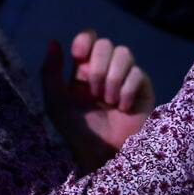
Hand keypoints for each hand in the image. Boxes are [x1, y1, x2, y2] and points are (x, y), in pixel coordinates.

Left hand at [42, 31, 154, 169]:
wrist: (103, 155)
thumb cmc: (77, 132)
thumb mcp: (56, 102)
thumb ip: (50, 72)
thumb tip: (53, 41)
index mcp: (84, 70)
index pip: (89, 39)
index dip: (85, 40)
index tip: (78, 55)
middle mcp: (106, 70)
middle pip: (106, 44)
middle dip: (98, 65)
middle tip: (93, 91)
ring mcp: (126, 78)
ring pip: (125, 53)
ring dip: (113, 77)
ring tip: (108, 101)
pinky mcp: (143, 88)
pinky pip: (138, 73)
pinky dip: (127, 90)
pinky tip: (123, 108)